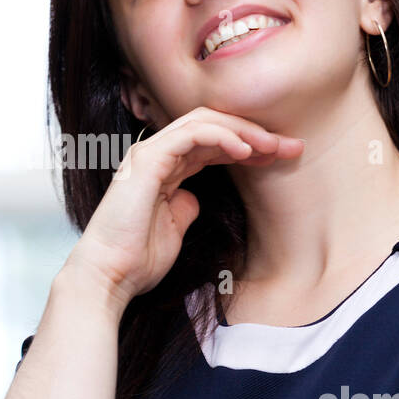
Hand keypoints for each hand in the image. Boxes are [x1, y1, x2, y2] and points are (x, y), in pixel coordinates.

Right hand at [63, 107, 303, 309]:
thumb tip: (197, 199)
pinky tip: (246, 150)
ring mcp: (149, 154)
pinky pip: (191, 134)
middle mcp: (156, 155)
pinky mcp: (147, 160)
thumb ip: (185, 208)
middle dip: (254, 133)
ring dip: (244, 131)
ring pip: (204, 121)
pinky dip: (222, 136)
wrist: (109, 276)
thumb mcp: (174, 230)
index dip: (249, 146)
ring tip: (273, 146)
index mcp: (164, 169)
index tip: (282, 157)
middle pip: (212, 127)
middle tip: (290, 146)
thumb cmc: (136, 260)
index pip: (212, 144)